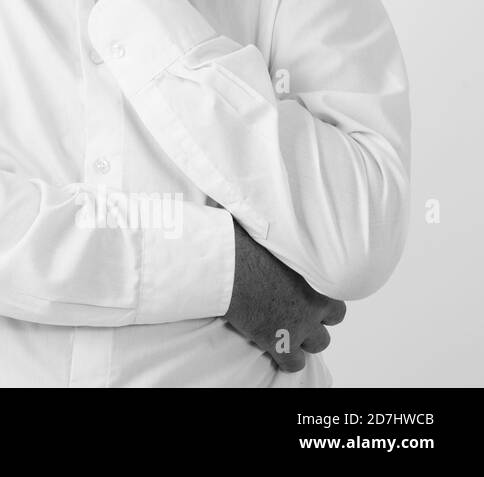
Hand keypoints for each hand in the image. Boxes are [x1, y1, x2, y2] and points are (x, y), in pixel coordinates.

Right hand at [223, 221, 346, 372]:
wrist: (225, 266)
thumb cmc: (241, 240)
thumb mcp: (268, 226)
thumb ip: (279, 226)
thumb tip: (264, 201)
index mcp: (318, 273)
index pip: (338, 286)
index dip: (321, 289)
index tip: (306, 287)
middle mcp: (315, 302)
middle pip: (334, 318)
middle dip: (318, 314)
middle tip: (298, 307)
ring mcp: (300, 324)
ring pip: (320, 343)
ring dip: (306, 337)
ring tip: (289, 329)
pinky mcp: (281, 343)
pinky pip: (295, 364)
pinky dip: (287, 360)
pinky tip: (276, 351)